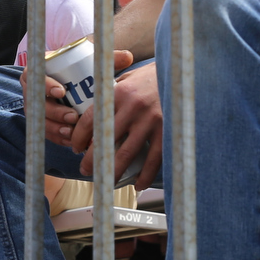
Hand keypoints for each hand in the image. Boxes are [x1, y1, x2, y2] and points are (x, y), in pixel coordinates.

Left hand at [66, 56, 163, 189]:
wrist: (183, 74)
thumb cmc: (151, 77)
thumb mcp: (127, 77)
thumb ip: (111, 94)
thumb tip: (90, 115)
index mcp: (119, 92)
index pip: (91, 118)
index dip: (79, 137)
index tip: (76, 147)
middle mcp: (133, 107)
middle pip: (105, 140)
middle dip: (92, 159)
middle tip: (85, 170)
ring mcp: (152, 121)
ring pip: (126, 154)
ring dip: (113, 171)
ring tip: (105, 181)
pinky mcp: (168, 131)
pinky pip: (154, 159)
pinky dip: (145, 175)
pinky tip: (138, 184)